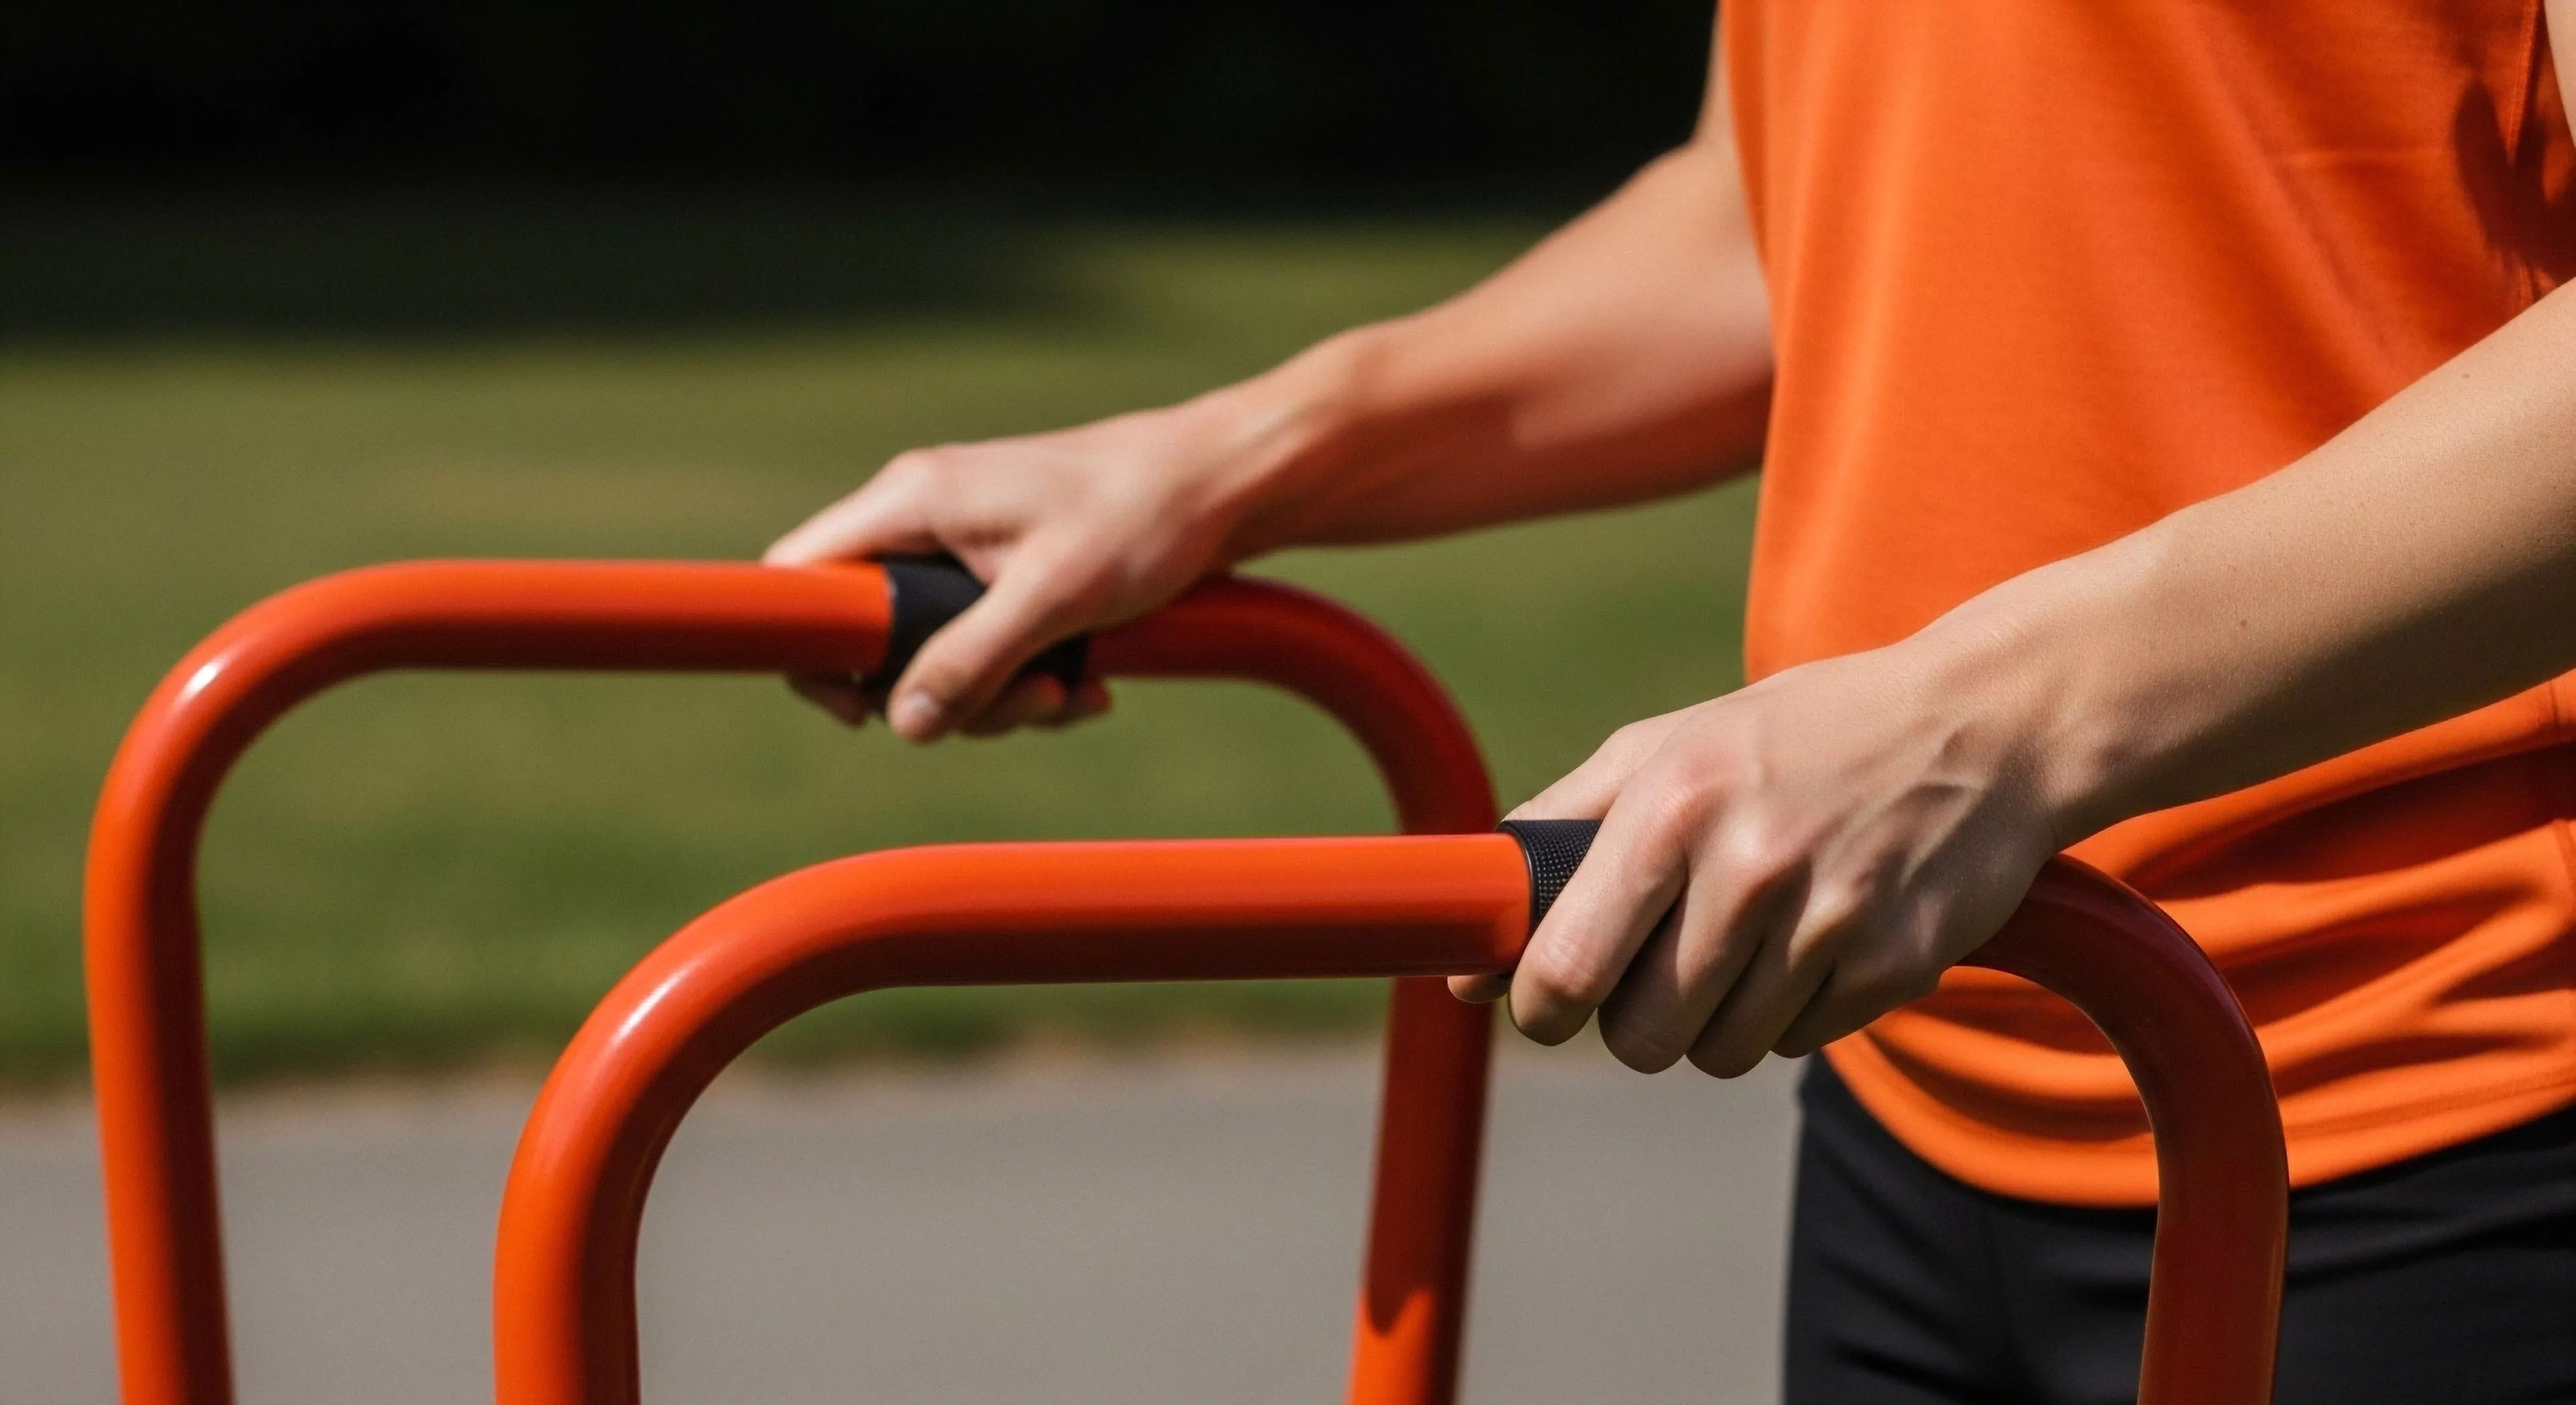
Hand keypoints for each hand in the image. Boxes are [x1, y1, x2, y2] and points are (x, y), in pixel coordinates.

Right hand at [766, 396, 1291, 739]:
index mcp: (914, 500)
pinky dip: (1034, 679)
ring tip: (1072, 693)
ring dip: (1003, 697)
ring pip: (939, 654)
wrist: (1227, 484)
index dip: (812, 650)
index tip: (859, 707)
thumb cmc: (1143, 515)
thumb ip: (971, 659)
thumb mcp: (1054, 597)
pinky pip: (990, 647)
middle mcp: (927, 518)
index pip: (802, 572)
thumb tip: (904, 723)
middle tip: (1020, 706)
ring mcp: (967, 546)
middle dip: (945, 693)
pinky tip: (1091, 685)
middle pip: (877, 636)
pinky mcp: (1009, 573)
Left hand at [1454, 636, 2067, 1075]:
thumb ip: (1554, 836)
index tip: (1547, 1002)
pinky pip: (1796, 1043)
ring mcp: (1831, 921)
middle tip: (1657, 969)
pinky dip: (1791, 1012)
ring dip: (1714, 1019)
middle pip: (1642, 1036)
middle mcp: (1751, 865)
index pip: (1568, 969)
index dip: (1542, 1006)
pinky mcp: (1896, 966)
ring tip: (1743, 941)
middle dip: (1634, 1019)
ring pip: (1719, 1053)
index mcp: (1675, 805)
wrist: (1985, 724)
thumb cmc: (1796, 736)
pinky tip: (1813, 939)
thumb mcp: (1667, 746)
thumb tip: (1467, 953)